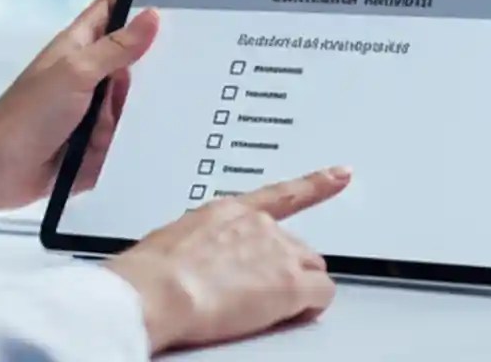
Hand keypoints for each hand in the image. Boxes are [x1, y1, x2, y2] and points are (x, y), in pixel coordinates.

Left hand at [0, 0, 158, 218]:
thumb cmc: (27, 115)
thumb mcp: (77, 72)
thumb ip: (117, 47)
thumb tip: (151, 15)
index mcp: (80, 46)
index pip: (114, 10)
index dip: (138, 5)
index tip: (172, 12)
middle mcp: (88, 74)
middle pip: (134, 64)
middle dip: (141, 81)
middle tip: (132, 92)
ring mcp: (92, 110)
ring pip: (133, 107)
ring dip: (123, 121)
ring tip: (96, 134)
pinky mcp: (96, 143)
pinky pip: (125, 140)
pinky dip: (117, 147)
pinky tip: (98, 154)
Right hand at [106, 167, 352, 352]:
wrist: (157, 289)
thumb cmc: (151, 273)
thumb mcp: (173, 242)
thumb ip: (200, 244)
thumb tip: (193, 259)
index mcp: (229, 212)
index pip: (281, 195)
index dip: (316, 184)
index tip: (339, 175)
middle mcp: (259, 225)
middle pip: (296, 247)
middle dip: (285, 270)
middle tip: (258, 294)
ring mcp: (278, 252)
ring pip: (311, 270)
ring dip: (298, 288)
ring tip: (265, 308)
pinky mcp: (290, 284)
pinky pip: (321, 294)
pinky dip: (311, 307)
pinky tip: (291, 315)